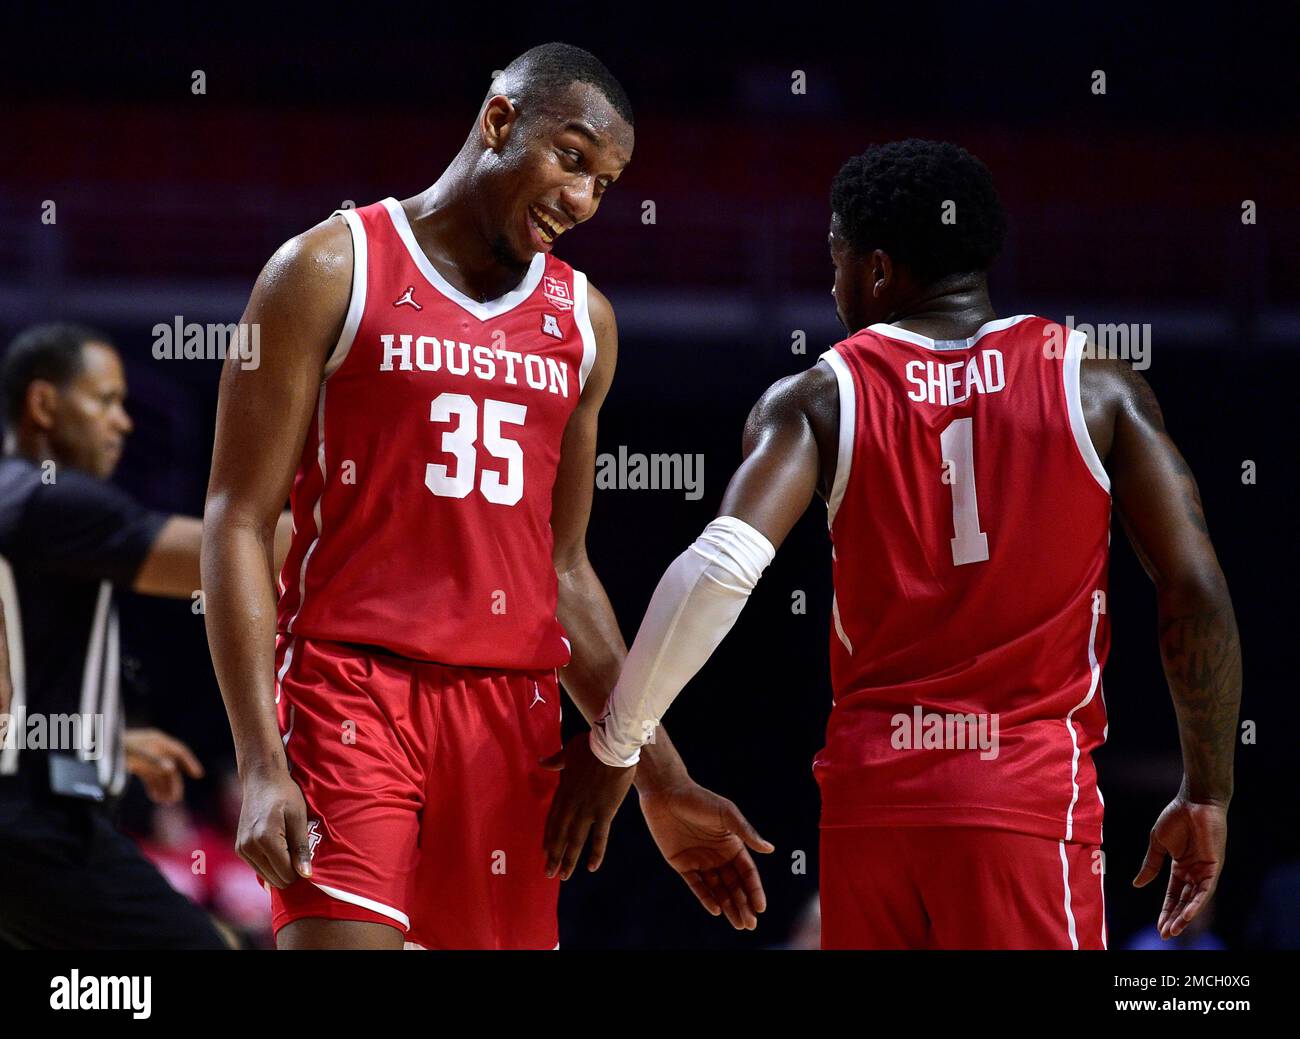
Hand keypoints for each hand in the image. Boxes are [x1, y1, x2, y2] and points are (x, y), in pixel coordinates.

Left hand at [123, 727, 203, 804]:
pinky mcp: (137, 765)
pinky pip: (151, 777)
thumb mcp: (135, 754)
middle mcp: (154, 748)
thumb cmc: (116, 750)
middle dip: (174, 783)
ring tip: (165, 803)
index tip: (198, 775)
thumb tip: (171, 769)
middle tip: (175, 800)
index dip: (190, 763)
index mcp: (157, 740)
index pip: (179, 751)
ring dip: (165, 788)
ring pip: (162, 774)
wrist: (96, 751)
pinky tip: (155, 798)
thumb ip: (153, 760)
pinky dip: (154, 787)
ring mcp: (146, 756)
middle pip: (171, 766)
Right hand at [236, 764, 312, 888]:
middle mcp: (249, 847)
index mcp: (265, 839)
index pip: (286, 873)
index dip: (300, 870)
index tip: (308, 857)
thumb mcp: (299, 817)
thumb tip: (306, 875)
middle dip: (291, 871)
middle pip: (275, 878)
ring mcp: (242, 849)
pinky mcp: (239, 849)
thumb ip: (301, 848)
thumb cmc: (285, 795)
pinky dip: (271, 864)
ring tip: (289, 846)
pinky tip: (280, 847)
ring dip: (280, 868)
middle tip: (300, 851)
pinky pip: (259, 868)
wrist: (262, 780)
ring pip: (266, 876)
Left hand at [541, 732, 636, 879]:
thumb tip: (540, 761)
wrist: (612, 745)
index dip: (549, 836)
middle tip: (549, 873)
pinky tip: (591, 867)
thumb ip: (555, 761)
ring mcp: (588, 809)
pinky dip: (595, 852)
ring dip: (569, 859)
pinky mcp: (605, 811)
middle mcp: (572, 804)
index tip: (544, 852)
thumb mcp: (569, 752)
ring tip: (564, 876)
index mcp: (564, 790)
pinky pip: (599, 836)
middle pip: (560, 834)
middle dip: (554, 855)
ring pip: (576, 839)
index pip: (553, 818)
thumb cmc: (591, 745)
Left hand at [640, 781, 773, 929]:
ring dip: (728, 906)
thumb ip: (746, 833)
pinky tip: (716, 909)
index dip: (754, 890)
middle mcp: (718, 855)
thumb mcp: (726, 814)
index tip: (761, 907)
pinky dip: (706, 897)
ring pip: (718, 889)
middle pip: (734, 885)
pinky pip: (696, 885)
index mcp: (733, 844)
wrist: (666, 793)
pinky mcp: (682, 864)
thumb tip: (770, 849)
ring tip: (738, 924)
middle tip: (751, 924)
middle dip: (744, 904)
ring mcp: (700, 861)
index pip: (747, 872)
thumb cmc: (700, 799)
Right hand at [1132, 796, 1227, 938]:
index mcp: (1180, 867)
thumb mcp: (1158, 844)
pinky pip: (1205, 891)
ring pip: (1194, 901)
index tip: (1158, 926)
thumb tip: (1137, 884)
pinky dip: (1196, 904)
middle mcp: (1194, 873)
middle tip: (1164, 935)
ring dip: (1184, 917)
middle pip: (1183, 901)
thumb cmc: (1175, 817)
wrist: (1193, 802)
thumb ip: (1150, 865)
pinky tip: (1186, 916)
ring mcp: (1205, 871)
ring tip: (1173, 931)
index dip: (1165, 910)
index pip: (1173, 894)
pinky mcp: (1214, 868)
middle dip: (1173, 919)